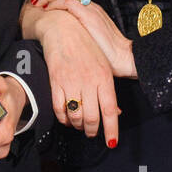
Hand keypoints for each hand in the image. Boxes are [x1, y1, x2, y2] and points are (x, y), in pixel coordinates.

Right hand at [31, 9, 119, 145]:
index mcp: (104, 78)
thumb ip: (108, 90)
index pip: (110, 110)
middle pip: (92, 117)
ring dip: (77, 125)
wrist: (63, 30)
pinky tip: (66, 118)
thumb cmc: (86, 47)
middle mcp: (89, 82)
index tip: (111, 142)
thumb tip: (115, 112)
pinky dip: (63, 118)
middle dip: (92, 131)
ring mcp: (71, 82)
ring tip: (79, 125)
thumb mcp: (103, 67)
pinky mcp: (55, 82)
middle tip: (92, 133)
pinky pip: (59, 108)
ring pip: (75, 115)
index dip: (111, 129)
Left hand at [33, 0, 136, 78]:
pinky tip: (47, 11)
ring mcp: (90, 9)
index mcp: (90, 9)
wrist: (124, 57)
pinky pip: (67, 2)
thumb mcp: (90, 38)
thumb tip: (62, 37)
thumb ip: (78, 32)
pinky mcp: (89, 16)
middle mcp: (90, 5)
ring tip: (38, 4)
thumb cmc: (108, 53)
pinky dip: (54, 4)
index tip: (42, 2)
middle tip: (36, 0)